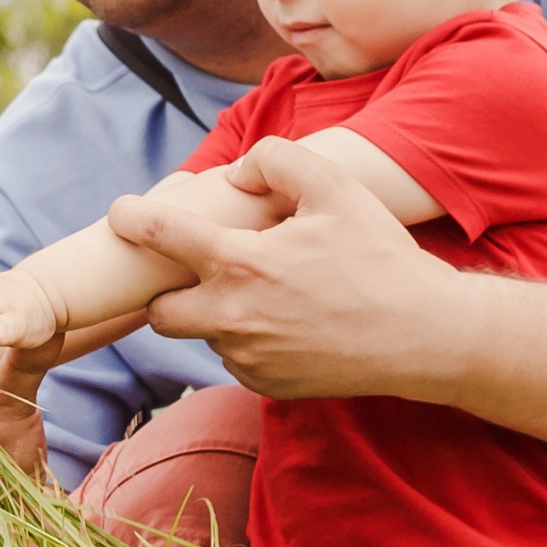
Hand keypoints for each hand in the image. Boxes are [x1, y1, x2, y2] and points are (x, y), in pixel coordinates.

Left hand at [110, 136, 467, 400]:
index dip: (132, 219)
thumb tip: (234, 172)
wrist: (426, 336)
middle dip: (163, 292)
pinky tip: (286, 322)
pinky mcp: (265, 384)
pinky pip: (235, 358)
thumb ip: (277, 162)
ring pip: (202, 334)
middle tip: (192, 273)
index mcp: (241, 264)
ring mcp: (246, 358)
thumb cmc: (381, 259)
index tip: (119, 213)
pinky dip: (247, 339)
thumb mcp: (337, 189)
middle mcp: (232, 318)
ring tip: (262, 293)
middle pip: (157, 311)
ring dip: (214, 314)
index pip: (161, 235)